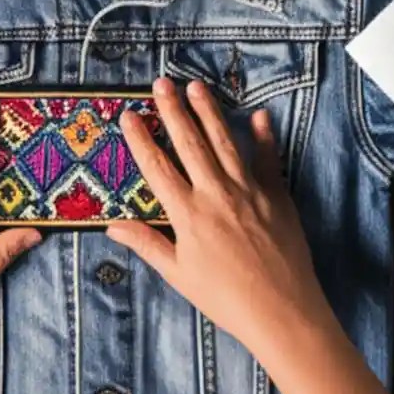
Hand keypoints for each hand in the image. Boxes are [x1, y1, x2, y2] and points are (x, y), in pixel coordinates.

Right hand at [107, 78, 334, 360]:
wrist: (281, 310)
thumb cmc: (225, 298)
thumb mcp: (179, 275)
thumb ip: (147, 244)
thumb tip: (112, 226)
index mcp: (188, 214)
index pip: (157, 167)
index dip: (141, 139)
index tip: (129, 115)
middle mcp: (216, 193)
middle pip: (190, 143)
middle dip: (173, 111)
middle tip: (162, 84)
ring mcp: (249, 191)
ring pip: (225, 142)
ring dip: (210, 112)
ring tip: (197, 86)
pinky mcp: (276, 195)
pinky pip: (267, 159)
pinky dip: (264, 136)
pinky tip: (259, 115)